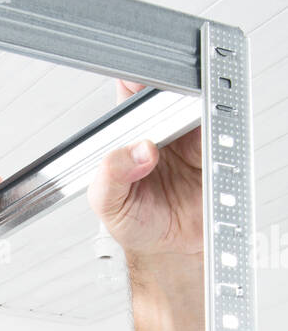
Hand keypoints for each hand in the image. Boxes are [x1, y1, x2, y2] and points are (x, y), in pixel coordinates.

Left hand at [86, 80, 202, 259]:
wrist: (172, 251)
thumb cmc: (135, 222)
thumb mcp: (108, 205)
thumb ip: (111, 176)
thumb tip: (138, 149)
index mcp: (128, 134)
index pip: (130, 92)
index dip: (135, 80)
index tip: (139, 86)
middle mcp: (160, 129)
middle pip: (169, 90)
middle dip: (169, 91)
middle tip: (164, 115)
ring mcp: (189, 137)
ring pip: (198, 104)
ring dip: (195, 110)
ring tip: (183, 136)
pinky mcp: (215, 149)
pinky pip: (222, 131)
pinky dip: (218, 132)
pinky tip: (205, 148)